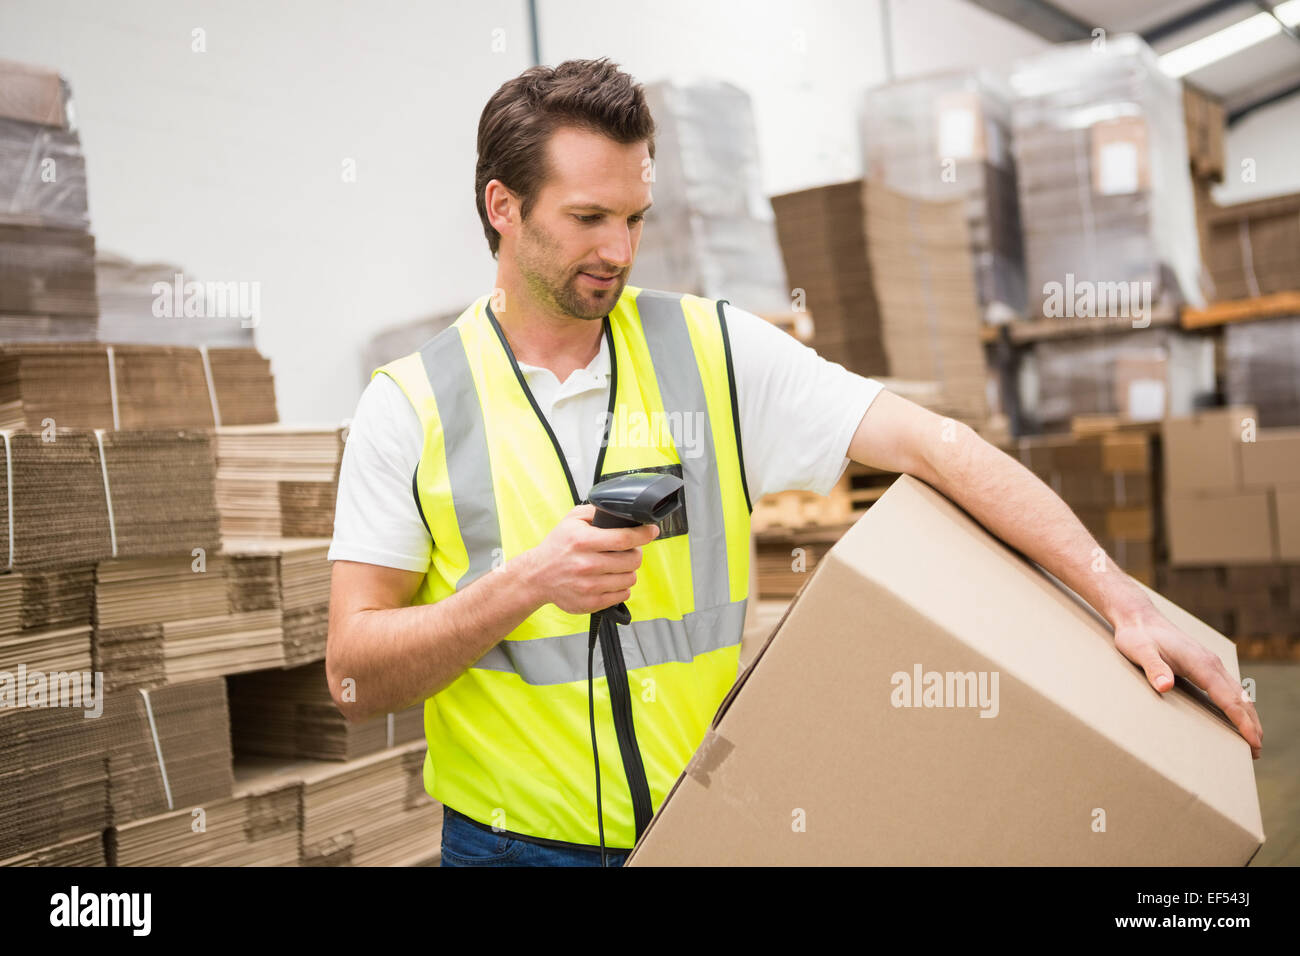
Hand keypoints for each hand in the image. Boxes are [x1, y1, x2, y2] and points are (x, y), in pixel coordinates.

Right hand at [521, 504, 659, 614]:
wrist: (537, 576)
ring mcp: (589, 586)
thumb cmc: (557, 547)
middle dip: (635, 553)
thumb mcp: (571, 520)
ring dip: (628, 571)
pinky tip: (610, 579)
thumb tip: (621, 509)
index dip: (644, 534)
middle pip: (632, 560)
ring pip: (630, 579)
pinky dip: (621, 587)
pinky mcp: (591, 603)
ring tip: (616, 566)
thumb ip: (596, 510)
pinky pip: (622, 595)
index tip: (652, 531)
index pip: (625, 538)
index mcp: (583, 541)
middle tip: (626, 551)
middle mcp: (586, 564)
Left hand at [1114, 607, 1262, 758]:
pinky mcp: (1204, 664)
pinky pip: (1228, 687)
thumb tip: (1165, 686)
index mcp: (1201, 663)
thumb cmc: (1137, 636)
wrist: (1138, 617)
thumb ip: (1154, 668)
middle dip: (1252, 723)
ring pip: (1237, 692)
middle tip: (1257, 751)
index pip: (1228, 697)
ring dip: (1248, 715)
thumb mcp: (1140, 651)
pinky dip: (1238, 704)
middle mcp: (1211, 663)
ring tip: (1253, 739)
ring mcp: (1210, 663)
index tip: (1253, 741)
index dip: (1242, 721)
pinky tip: (1237, 714)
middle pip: (1240, 697)